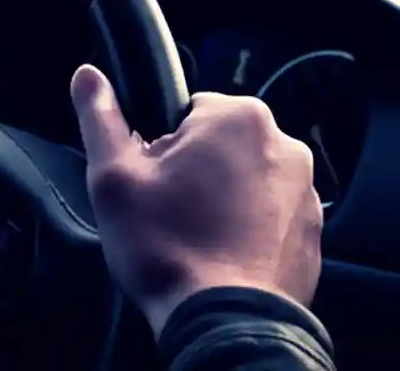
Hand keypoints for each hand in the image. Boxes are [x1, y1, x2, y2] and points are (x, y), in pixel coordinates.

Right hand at [70, 64, 322, 338]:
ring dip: (224, 201)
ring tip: (198, 240)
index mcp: (238, 117)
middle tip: (171, 215)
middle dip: (196, 173)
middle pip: (221, 145)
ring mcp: (305, 190)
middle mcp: (284, 145)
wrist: (225, 322)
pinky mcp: (313, 231)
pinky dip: (249, 230)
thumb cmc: (168, 248)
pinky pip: (271, 217)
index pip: (188, 112)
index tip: (154, 183)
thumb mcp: (115, 178)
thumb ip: (101, 119)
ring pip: (247, 181)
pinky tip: (224, 256)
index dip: (161, 148)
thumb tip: (87, 76)